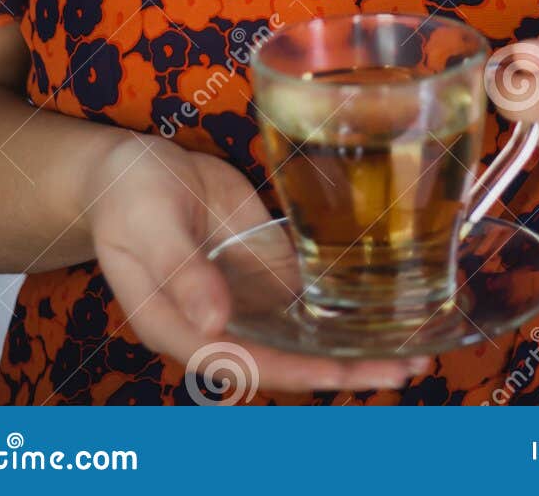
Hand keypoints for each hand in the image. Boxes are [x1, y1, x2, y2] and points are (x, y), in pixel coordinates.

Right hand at [85, 134, 430, 394]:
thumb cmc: (127, 196)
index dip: (298, 370)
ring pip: (301, 333)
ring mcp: (243, 299)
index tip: (345, 372)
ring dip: (351, 343)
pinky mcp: (260, 271)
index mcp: (179, 327)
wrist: (128, 167)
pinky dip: (340, 307)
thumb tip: (214, 322)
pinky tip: (382, 307)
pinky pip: (302, 297)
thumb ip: (182, 272)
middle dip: (343, 367)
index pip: (247, 362)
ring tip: (410, 348)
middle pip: (285, 358)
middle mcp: (219, 324)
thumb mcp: (149, 224)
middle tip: (403, 368)